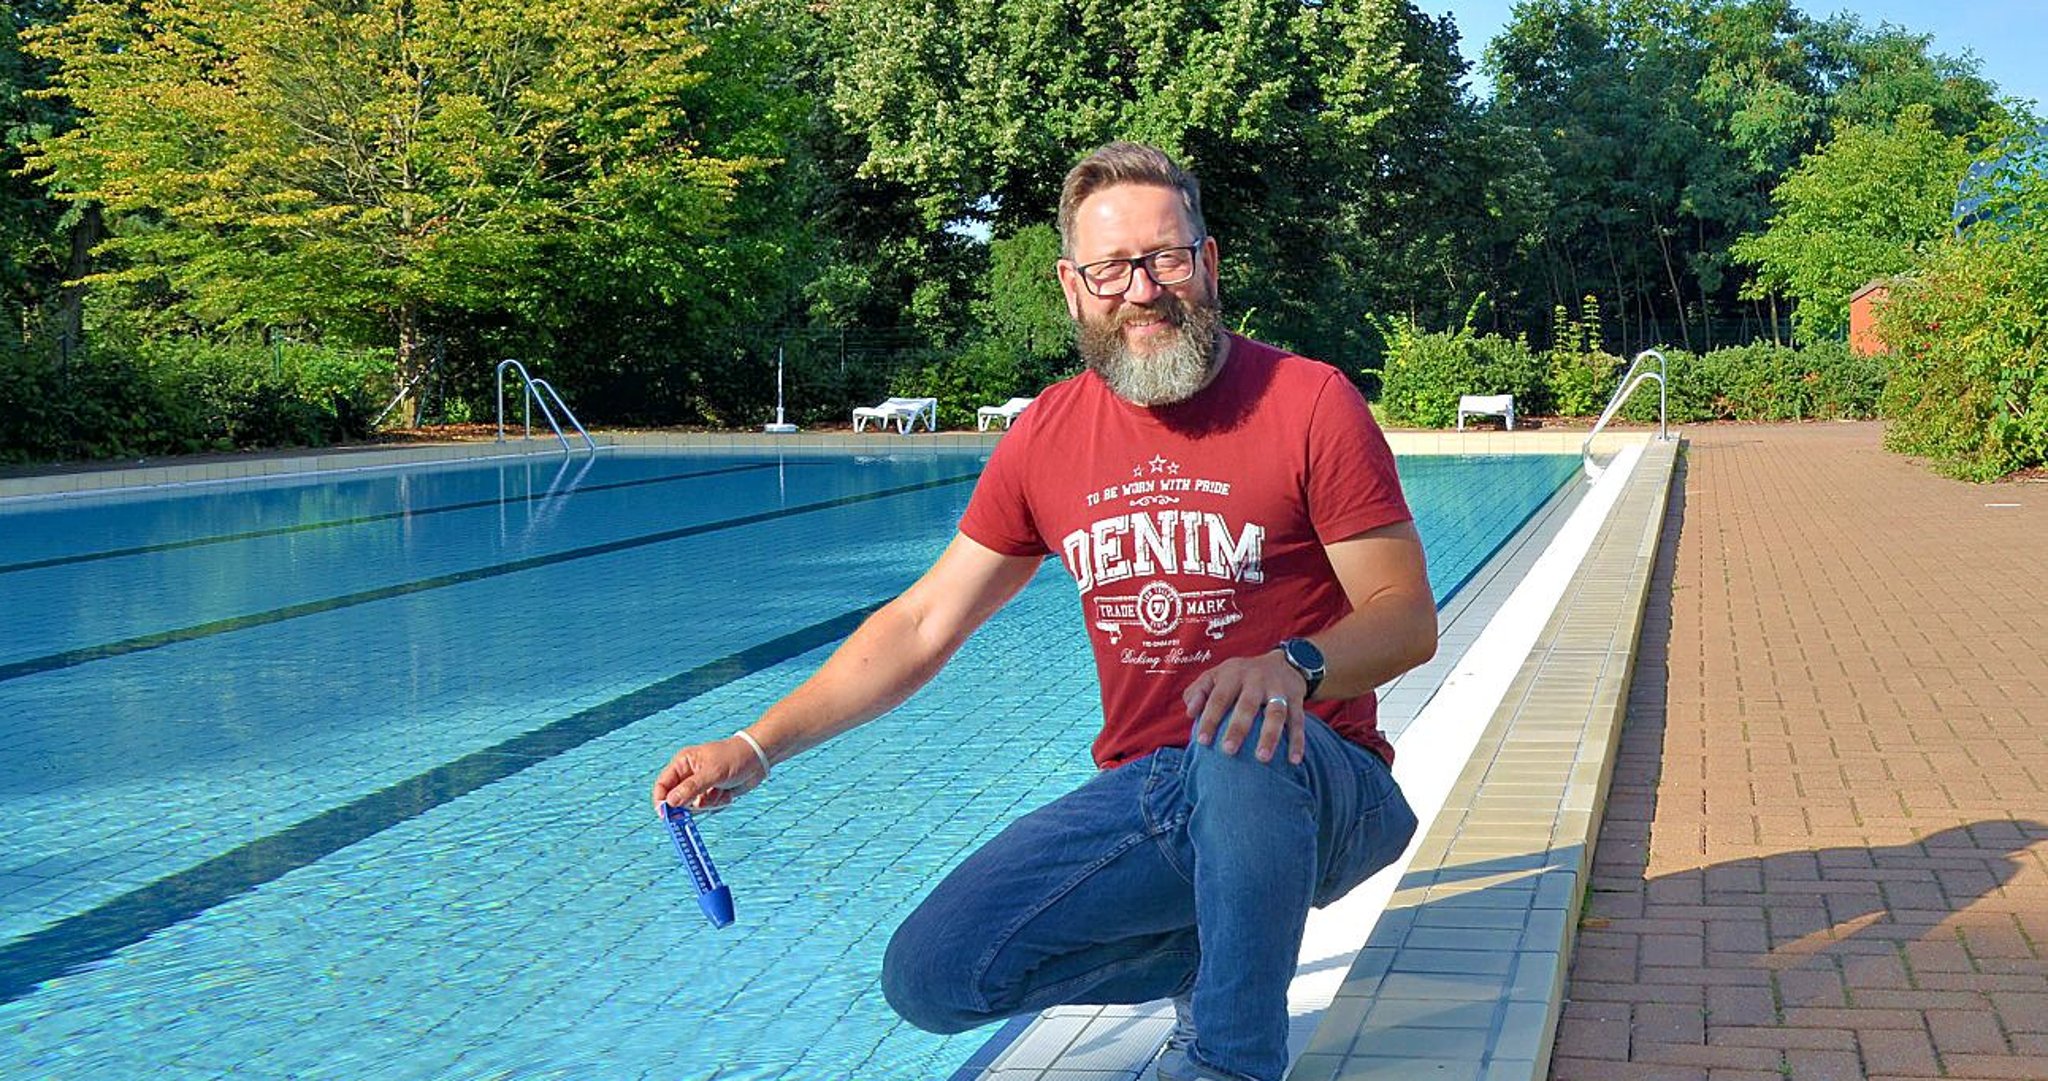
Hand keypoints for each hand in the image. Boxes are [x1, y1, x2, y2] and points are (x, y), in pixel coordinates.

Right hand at [652, 734, 767, 812]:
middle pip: (677, 799)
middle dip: (691, 804)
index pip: (662, 784)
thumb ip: (690, 788)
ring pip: (694, 806)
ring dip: (708, 804)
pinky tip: (728, 792)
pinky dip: (718, 803)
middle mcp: (689, 775)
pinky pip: (708, 807)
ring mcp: (701, 786)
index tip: (666, 816)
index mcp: (683, 763)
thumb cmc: (735, 758)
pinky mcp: (713, 794)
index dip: (661, 800)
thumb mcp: (712, 773)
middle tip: (704, 802)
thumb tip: (669, 803)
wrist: (759, 759)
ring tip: (720, 791)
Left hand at [1182, 650, 1308, 764]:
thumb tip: (1190, 713)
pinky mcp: (1296, 698)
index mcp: (1233, 674)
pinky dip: (1298, 741)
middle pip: (1247, 705)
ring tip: (1262, 758)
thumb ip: (1198, 691)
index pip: (1219, 698)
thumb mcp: (1217, 675)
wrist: (1283, 661)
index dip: (1210, 718)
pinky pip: (1298, 721)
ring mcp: (1278, 689)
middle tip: (1228, 751)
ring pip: (1276, 713)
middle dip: (1238, 728)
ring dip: (1270, 736)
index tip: (1202, 741)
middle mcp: (1256, 680)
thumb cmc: (1240, 676)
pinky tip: (1294, 761)